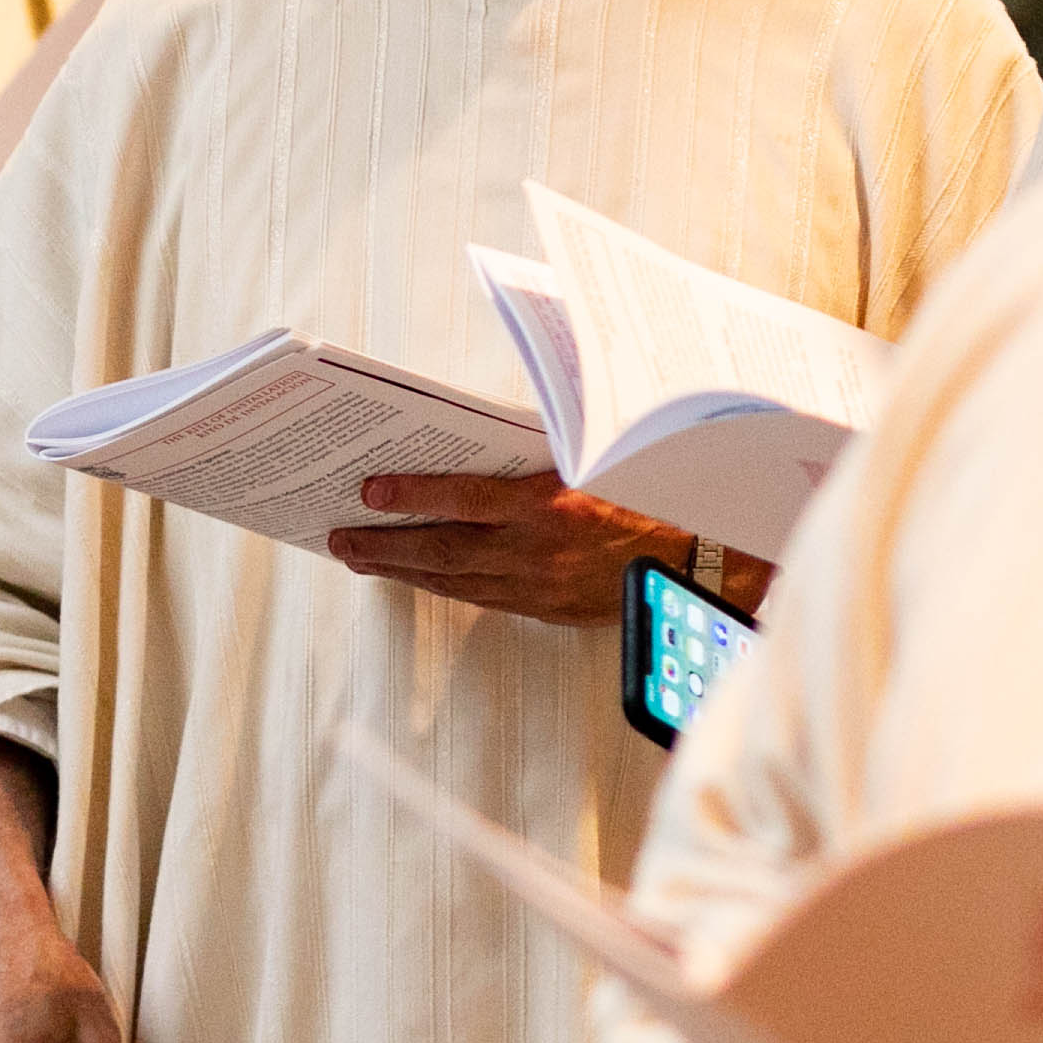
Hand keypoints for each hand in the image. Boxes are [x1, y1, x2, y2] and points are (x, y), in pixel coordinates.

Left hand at [329, 469, 707, 627]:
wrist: (703, 560)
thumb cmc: (653, 495)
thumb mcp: (598, 457)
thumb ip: (541, 450)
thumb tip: (484, 432)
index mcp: (550, 507)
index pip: (463, 500)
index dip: (412, 495)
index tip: (369, 490)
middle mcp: (538, 553)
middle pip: (443, 551)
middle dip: (385, 545)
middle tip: (339, 538)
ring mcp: (541, 588)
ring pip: (455, 582)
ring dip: (404, 570)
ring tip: (361, 559)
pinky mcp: (548, 610)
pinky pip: (483, 599)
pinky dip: (444, 587)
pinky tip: (421, 578)